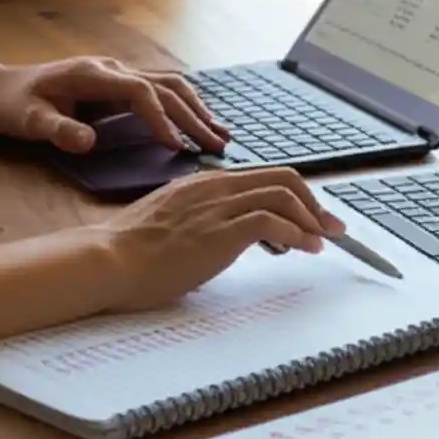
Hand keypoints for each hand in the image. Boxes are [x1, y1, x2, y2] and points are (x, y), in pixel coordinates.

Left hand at [0, 57, 228, 153]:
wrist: (0, 87)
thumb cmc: (12, 105)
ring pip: (169, 85)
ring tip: (221, 133)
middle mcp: (112, 69)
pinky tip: (198, 121)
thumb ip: (57, 129)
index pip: (141, 92)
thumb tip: (89, 142)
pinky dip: (184, 105)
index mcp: (93, 74)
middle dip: (194, 116)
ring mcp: (117, 74)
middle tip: (219, 144)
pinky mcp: (119, 85)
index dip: (162, 119)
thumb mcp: (27, 120)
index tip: (177, 147)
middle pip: (165, 87)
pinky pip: (160, 90)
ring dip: (196, 108)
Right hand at [94, 167, 346, 312]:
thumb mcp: (171, 222)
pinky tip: (304, 248)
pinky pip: (271, 222)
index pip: (263, 177)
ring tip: (323, 241)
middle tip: (330, 227)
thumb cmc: (130, 251)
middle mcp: (216, 187)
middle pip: (284, 179)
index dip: (294, 196)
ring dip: (311, 219)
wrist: (108, 261)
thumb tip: (226, 235)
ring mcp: (218, 207)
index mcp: (205, 183)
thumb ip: (200, 219)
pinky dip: (297, 234)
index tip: (310, 217)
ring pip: (283, 196)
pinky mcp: (221, 231)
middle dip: (314, 203)